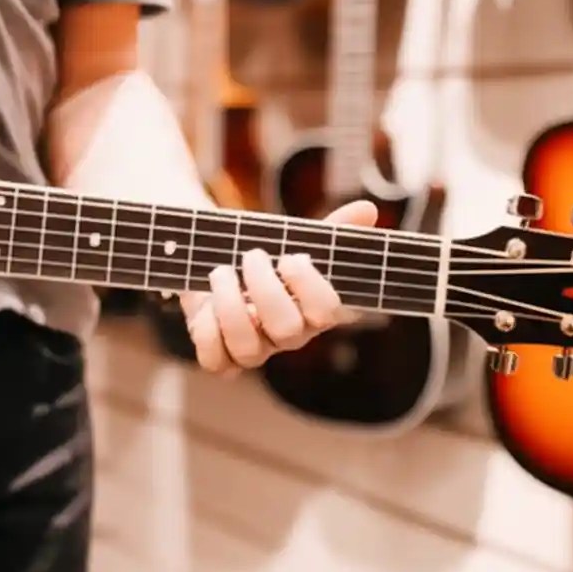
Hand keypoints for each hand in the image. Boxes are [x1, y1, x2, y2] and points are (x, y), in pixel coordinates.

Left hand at [178, 200, 378, 374]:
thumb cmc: (265, 259)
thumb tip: (367, 211)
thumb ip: (331, 229)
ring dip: (230, 305)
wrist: (216, 267)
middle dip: (266, 289)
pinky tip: (205, 304)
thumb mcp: (295, 240)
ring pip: (248, 348)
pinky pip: (215, 361)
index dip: (310, 286)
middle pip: (287, 330)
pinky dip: (207, 331)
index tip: (291, 257)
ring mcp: (253, 351)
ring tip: (221, 272)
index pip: (328, 312)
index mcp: (313, 310)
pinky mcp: (220, 358)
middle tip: (252, 255)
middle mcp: (286, 336)